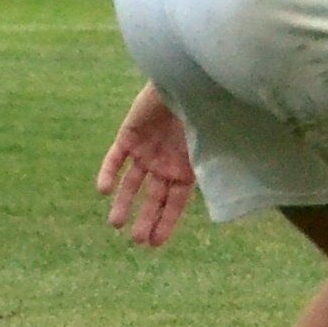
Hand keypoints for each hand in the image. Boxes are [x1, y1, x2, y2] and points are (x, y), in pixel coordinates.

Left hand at [95, 82, 195, 250]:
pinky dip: (108, 173)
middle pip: (152, 197)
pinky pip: (115, 159)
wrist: (187, 82)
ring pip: (131, 183)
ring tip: (115, 223)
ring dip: (123, 202)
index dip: (165, 223)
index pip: (174, 203)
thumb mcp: (210, 146)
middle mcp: (165, 164)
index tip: (155, 244)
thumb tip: (224, 198)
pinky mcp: (128, 137)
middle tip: (135, 240)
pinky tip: (103, 191)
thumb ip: (207, 169)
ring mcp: (145, 151)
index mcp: (186, 169)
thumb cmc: (205, 113)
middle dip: (144, 218)